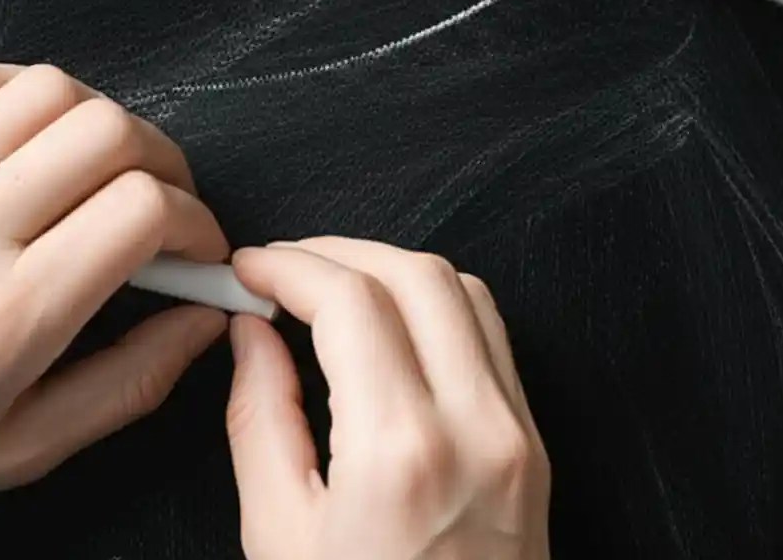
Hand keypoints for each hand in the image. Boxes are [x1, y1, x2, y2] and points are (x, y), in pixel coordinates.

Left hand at [0, 61, 228, 558]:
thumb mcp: (27, 449)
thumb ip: (132, 383)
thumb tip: (202, 323)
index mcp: (9, 316)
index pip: (141, 211)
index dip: (196, 223)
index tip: (197, 250)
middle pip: (109, 134)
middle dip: (166, 165)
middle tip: (165, 208)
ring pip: (49, 90)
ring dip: (103, 122)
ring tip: (106, 172)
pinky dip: (27, 93)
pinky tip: (37, 139)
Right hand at [226, 238, 550, 559]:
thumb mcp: (278, 533)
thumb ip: (259, 415)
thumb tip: (252, 334)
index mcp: (402, 452)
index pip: (350, 300)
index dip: (289, 266)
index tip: (250, 271)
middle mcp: (475, 427)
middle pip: (415, 274)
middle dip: (339, 252)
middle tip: (283, 270)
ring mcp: (516, 433)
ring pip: (464, 290)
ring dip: (391, 270)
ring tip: (330, 289)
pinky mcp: (532, 443)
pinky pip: (490, 336)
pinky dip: (435, 305)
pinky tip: (388, 326)